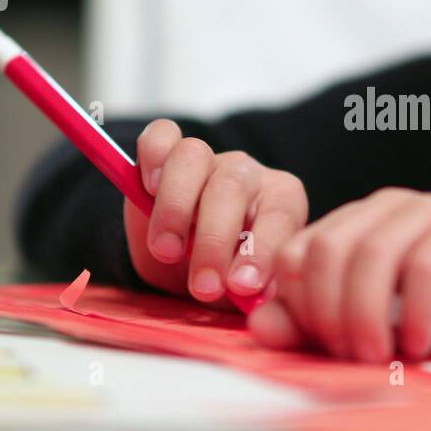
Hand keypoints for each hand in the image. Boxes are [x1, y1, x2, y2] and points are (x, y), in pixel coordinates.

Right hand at [125, 119, 308, 303]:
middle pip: (232, 187)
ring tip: (167, 250)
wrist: (184, 265)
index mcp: (282, 200)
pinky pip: (162, 135)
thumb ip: (251, 287)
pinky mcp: (167, 151)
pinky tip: (148, 188)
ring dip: (175, 208)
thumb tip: (260, 295)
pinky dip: (153, 155)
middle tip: (203, 286)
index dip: (261, 250)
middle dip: (214, 242)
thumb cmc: (224, 274)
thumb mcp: (241, 288)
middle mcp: (247, 173)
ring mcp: (208, 158)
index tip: (243, 286)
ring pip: (193, 158)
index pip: (279, 216)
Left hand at [249, 187, 430, 361]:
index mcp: (350, 223)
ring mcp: (425, 212)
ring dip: (367, 316)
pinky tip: (419, 343)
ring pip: (371, 255)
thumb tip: (262, 326)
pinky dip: (415, 313)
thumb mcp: (367, 324)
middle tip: (350, 356)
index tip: (320, 347)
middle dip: (330, 314)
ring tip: (381, 355)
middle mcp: (382, 208)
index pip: (295, 253)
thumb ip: (312, 325)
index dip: (299, 306)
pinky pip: (425, 266)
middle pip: (326, 250)